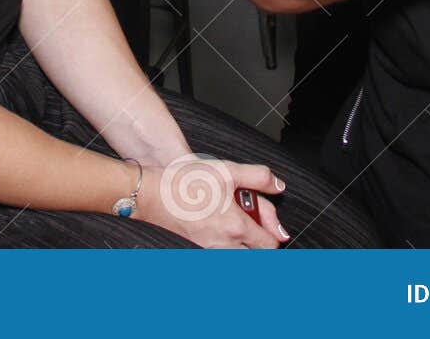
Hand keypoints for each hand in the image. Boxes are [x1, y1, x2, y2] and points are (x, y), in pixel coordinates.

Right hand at [133, 155, 289, 247]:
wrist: (151, 194)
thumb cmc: (185, 182)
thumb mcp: (227, 170)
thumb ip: (258, 177)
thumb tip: (278, 186)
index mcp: (236, 226)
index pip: (269, 245)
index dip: (274, 235)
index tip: (273, 226)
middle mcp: (224, 244)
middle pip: (255, 258)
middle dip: (260, 245)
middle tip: (256, 226)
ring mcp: (208, 249)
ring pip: (236, 258)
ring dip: (242, 247)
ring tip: (237, 227)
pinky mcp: (194, 249)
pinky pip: (219, 255)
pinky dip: (225, 247)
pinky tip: (218, 228)